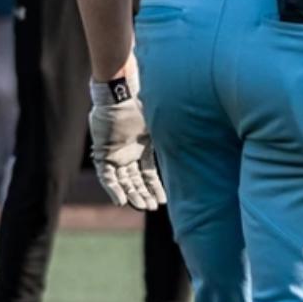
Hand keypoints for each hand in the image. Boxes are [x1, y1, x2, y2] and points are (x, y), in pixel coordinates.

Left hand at [88, 61, 164, 210]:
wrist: (120, 93)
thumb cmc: (142, 104)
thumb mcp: (161, 124)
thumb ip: (172, 138)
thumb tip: (200, 143)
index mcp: (143, 148)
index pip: (149, 174)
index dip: (155, 188)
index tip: (163, 202)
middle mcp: (129, 154)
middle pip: (135, 181)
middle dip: (144, 195)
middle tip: (151, 208)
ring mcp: (115, 154)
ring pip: (123, 181)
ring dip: (131, 195)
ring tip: (141, 207)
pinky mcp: (102, 153)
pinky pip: (106, 177)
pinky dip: (113, 189)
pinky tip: (120, 201)